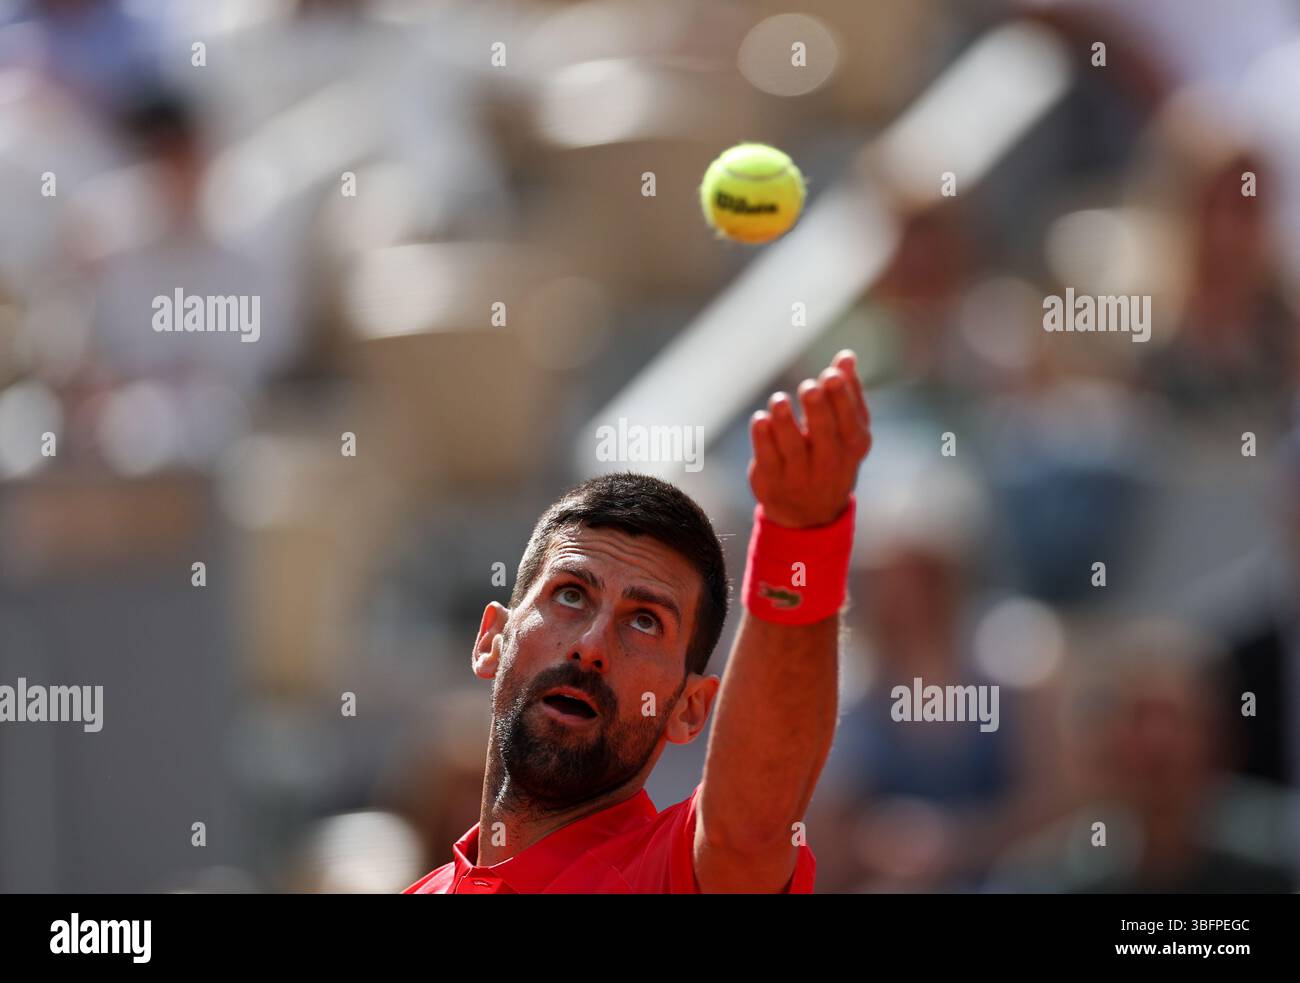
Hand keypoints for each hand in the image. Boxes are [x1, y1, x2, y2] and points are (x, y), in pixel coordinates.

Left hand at [748, 350, 871, 527]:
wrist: (810, 514)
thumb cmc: (830, 456)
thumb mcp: (846, 431)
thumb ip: (847, 394)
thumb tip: (846, 356)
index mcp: (852, 446)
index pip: (850, 421)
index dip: (841, 398)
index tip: (830, 374)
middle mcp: (828, 463)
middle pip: (823, 434)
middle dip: (817, 409)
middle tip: (808, 387)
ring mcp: (799, 475)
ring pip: (792, 447)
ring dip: (785, 421)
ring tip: (779, 400)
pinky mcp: (771, 481)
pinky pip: (766, 458)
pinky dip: (762, 438)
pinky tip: (760, 419)